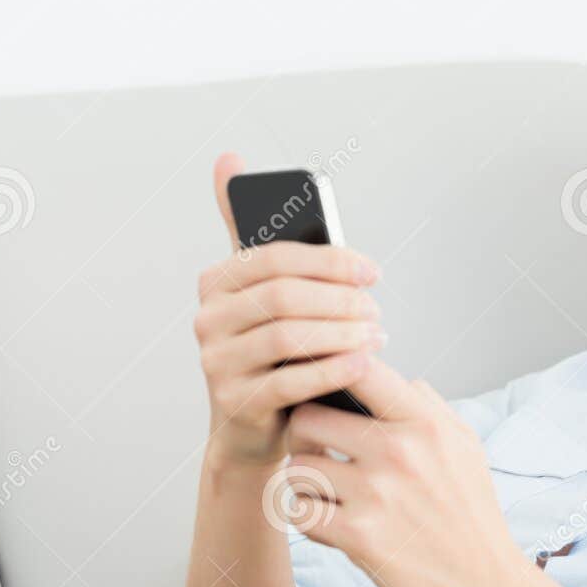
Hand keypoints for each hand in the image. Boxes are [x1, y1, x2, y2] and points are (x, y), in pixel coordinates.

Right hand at [195, 151, 387, 466]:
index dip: (330, 261)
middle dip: (340, 300)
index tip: (372, 273)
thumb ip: (252, 231)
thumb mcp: (263, 292)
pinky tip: (364, 364)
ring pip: (288, 337)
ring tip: (378, 336)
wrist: (251, 428)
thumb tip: (227, 158)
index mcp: (216, 283)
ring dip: (342, 334)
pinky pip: (291, 380)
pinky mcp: (234, 402)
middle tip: (378, 309)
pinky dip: (333, 369)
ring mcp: (216, 362)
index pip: (275, 257)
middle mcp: (207, 319)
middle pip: (283, 296)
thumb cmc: (271, 351)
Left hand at [277, 357, 537, 586]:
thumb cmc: (473, 515)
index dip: (327, 368)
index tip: (319, 386)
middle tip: (314, 451)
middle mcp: (398, 452)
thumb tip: (400, 379)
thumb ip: (431, 408)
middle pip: (307, 417)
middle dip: (302, 434)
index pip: (358, 367)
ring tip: (325, 492)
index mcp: (424, 424)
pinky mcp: (358, 537)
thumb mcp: (467, 448)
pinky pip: (300, 511)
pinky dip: (307, 517)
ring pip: (297, 467)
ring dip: (304, 482)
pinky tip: (328, 522)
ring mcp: (376, 495)